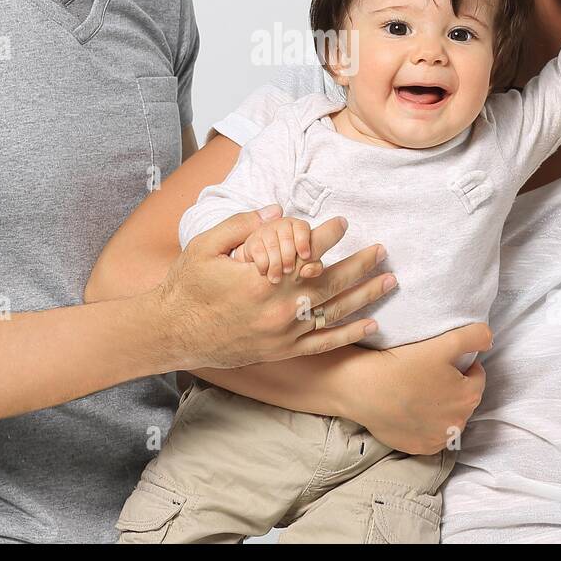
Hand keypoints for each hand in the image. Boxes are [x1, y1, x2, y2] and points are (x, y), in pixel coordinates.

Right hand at [156, 209, 395, 369]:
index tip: (344, 222)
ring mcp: (283, 332)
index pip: (306, 251)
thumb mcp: (206, 245)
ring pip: (334, 312)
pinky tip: (370, 325)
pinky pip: (322, 344)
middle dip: (361, 264)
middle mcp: (278, 306)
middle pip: (331, 282)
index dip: (328, 235)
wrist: (171, 332)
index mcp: (261, 277)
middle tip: (382, 250)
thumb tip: (278, 210)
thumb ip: (242, 225)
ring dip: (365, 296)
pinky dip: (348, 335)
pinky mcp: (281, 350)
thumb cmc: (186, 285)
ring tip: (389, 281)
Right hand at [344, 324, 492, 455]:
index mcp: (469, 396)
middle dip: (452, 387)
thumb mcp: (443, 343)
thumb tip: (489, 338)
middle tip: (427, 373)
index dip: (461, 365)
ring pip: (448, 418)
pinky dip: (426, 424)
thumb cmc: (403, 365)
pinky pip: (431, 434)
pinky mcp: (420, 449)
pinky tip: (411, 410)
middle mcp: (459, 423)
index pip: (477, 376)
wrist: (364, 390)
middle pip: (463, 398)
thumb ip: (473, 337)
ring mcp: (439, 439)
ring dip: (440, 406)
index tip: (440, 360)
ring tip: (418, 391)